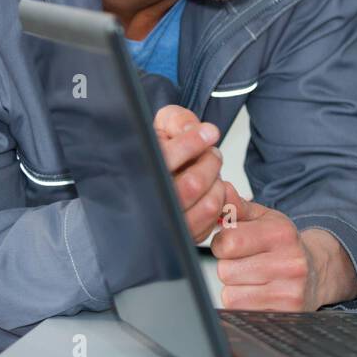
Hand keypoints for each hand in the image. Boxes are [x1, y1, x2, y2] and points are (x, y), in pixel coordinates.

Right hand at [154, 104, 227, 242]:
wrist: (146, 182)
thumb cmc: (155, 154)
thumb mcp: (160, 127)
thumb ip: (176, 120)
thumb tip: (194, 130)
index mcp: (138, 171)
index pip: (165, 159)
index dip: (192, 143)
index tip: (208, 133)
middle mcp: (150, 202)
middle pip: (193, 184)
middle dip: (210, 162)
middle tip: (212, 152)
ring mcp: (167, 223)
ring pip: (207, 205)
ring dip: (217, 183)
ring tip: (211, 172)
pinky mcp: (184, 236)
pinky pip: (213, 221)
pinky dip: (219, 202)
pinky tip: (209, 190)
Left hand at [212, 183, 328, 311]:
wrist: (318, 272)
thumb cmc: (284, 245)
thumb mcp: (266, 220)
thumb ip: (238, 207)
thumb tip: (221, 190)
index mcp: (281, 234)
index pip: (228, 243)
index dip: (222, 244)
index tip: (233, 245)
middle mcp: (290, 262)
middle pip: (226, 271)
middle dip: (229, 267)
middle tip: (246, 263)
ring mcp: (290, 291)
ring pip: (231, 294)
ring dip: (235, 288)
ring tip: (253, 279)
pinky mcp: (285, 313)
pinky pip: (241, 311)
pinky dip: (243, 304)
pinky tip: (258, 293)